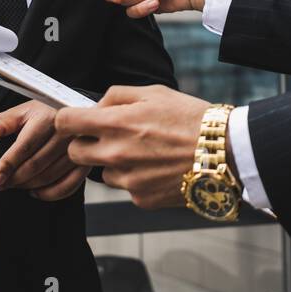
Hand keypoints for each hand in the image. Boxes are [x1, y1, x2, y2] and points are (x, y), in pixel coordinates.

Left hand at [0, 99, 88, 200]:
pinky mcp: (85, 163)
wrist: (76, 113)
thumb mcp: (22, 111)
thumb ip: (0, 123)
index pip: (24, 147)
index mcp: (48, 118)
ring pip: (49, 177)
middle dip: (15, 179)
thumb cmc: (46, 113)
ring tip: (16, 184)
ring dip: (28, 186)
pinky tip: (36, 191)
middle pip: (36, 165)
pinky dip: (49, 194)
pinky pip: (67, 186)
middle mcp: (66, 134)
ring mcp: (78, 150)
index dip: (8, 164)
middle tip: (2, 183)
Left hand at [56, 85, 217, 208]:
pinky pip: (126, 187)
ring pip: (102, 172)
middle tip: (109, 137)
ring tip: (145, 152)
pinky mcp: (140, 198)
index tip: (77, 120)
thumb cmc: (190, 118)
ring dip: (114, 163)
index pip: (65, 123)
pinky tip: (158, 168)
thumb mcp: (154, 93)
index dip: (69, 119)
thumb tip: (96, 106)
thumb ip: (117, 96)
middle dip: (85, 143)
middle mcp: (115, 154)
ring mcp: (127, 180)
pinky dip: (136, 178)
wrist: (225, 152)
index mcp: (116, 124)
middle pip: (75, 153)